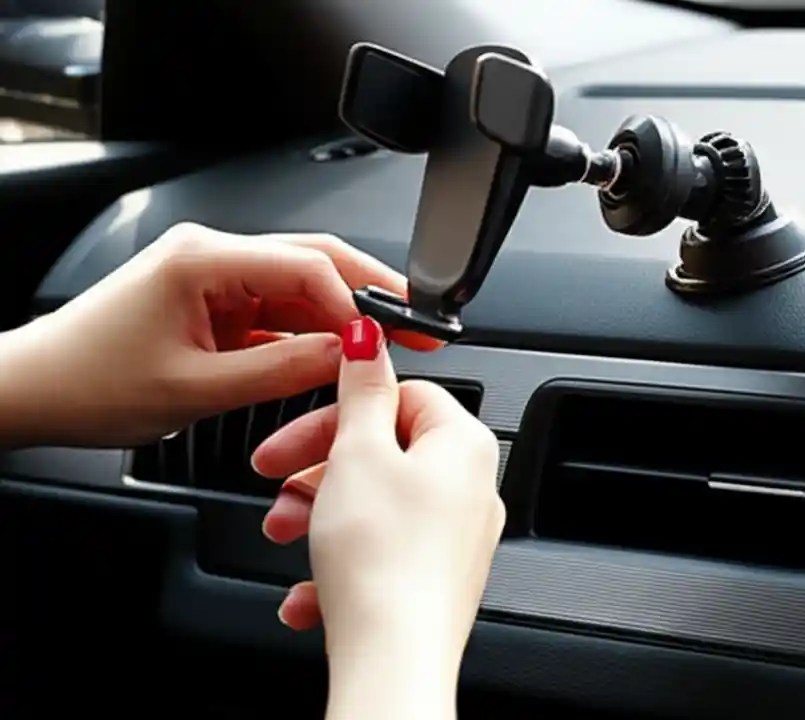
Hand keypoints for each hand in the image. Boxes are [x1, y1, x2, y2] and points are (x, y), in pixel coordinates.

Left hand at [0, 222, 437, 447]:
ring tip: (393, 346)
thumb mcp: (196, 388)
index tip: (392, 338)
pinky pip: (280, 311)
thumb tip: (348, 356)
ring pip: (304, 287)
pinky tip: (342, 355)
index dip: (359, 302)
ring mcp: (215, 276)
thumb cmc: (90, 384)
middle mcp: (212, 255)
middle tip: (424, 324)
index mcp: (203, 259)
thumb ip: (282, 370)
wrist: (34, 392)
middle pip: (317, 262)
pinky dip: (313, 333)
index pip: (307, 265)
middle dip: (373, 294)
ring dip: (347, 317)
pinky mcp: (216, 301)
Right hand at [252, 317, 502, 716]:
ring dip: (319, 517)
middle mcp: (470, 490)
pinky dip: (335, 569)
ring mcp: (454, 541)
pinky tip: (306, 594)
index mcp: (464, 445)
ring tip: (284, 534)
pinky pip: (376, 559)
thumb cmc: (383, 562)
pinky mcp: (433, 584)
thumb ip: (361, 389)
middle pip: (383, 453)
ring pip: (374, 508)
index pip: (404, 395)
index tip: (298, 423)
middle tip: (277, 480)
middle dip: (319, 467)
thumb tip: (369, 337)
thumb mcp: (358, 453)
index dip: (343, 407)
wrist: (393, 663)